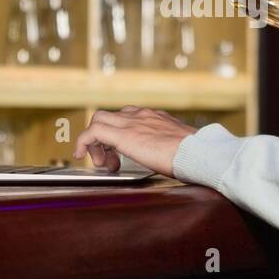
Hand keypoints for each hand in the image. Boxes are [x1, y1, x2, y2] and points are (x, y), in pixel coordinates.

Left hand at [72, 106, 198, 176]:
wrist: (197, 152)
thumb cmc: (194, 154)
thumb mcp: (179, 145)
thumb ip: (168, 145)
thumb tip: (171, 157)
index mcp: (154, 116)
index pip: (126, 116)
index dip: (117, 135)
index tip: (119, 153)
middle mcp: (141, 114)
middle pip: (108, 116)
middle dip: (102, 139)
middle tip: (109, 160)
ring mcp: (131, 122)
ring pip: (98, 120)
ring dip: (94, 143)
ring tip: (102, 163)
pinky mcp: (123, 134)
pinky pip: (93, 132)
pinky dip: (83, 142)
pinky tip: (80, 154)